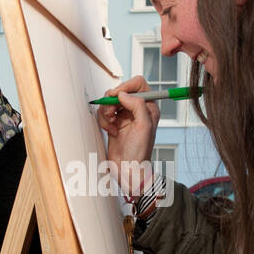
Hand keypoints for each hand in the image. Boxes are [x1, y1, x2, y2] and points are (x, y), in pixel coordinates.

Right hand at [95, 75, 160, 195]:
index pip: (138, 84)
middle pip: (121, 90)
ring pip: (110, 101)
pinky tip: (110, 131)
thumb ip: (137, 106)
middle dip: (113, 101)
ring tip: (111, 124)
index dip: (126, 86)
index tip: (117, 95)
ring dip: (107, 111)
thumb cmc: (140, 152)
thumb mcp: (144, 127)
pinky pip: (104, 112)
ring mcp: (125, 115)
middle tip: (112, 112)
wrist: (128, 168)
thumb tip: (124, 94)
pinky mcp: (114, 122)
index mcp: (149, 107)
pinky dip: (104, 120)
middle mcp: (137, 109)